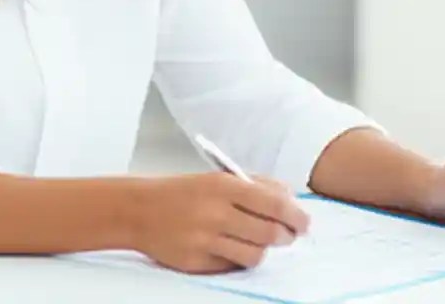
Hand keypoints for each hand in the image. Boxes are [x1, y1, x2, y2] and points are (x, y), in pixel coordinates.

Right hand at [134, 172, 309, 273]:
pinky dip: (239, 259)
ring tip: (260, 242)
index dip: (296, 215)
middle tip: (288, 235)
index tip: (304, 222)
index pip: (274, 203)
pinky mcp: (196, 262)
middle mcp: (215, 213)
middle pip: (269, 233)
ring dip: (264, 250)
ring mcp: (205, 240)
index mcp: (223, 186)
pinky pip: (232, 266)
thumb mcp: (217, 179)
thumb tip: (290, 199)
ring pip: (255, 255)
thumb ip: (254, 186)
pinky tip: (234, 248)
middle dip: (286, 236)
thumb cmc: (184, 192)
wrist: (139, 210)